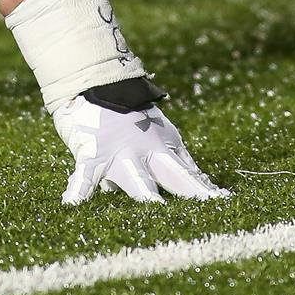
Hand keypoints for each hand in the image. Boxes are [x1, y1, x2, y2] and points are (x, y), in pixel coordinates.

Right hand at [53, 93, 229, 204]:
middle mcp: (145, 152)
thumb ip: (179, 163)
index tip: (223, 201)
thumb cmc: (134, 118)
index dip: (204, 190)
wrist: (97, 85)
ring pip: (136, 178)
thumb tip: (202, 186)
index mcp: (164, 148)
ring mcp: (119, 154)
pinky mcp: (91, 154)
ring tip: (155, 208)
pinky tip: (71, 204)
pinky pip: (83, 175)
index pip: (189, 174)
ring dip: (145, 194)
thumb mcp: (163, 136)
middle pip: (171, 176)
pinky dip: (77, 189)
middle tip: (203, 209)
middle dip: (187, 192)